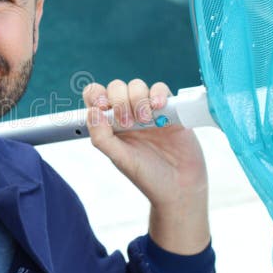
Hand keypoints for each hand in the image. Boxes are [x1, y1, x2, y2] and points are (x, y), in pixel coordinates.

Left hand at [84, 79, 209, 253]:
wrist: (180, 187)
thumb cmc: (148, 176)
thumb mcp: (120, 159)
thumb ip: (102, 137)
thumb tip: (92, 112)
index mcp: (111, 125)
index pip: (95, 98)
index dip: (96, 95)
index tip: (103, 106)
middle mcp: (128, 114)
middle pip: (116, 88)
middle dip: (120, 100)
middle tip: (128, 123)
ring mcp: (148, 111)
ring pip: (137, 85)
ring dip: (138, 98)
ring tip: (145, 120)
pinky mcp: (170, 110)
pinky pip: (161, 89)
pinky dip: (158, 94)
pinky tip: (159, 107)